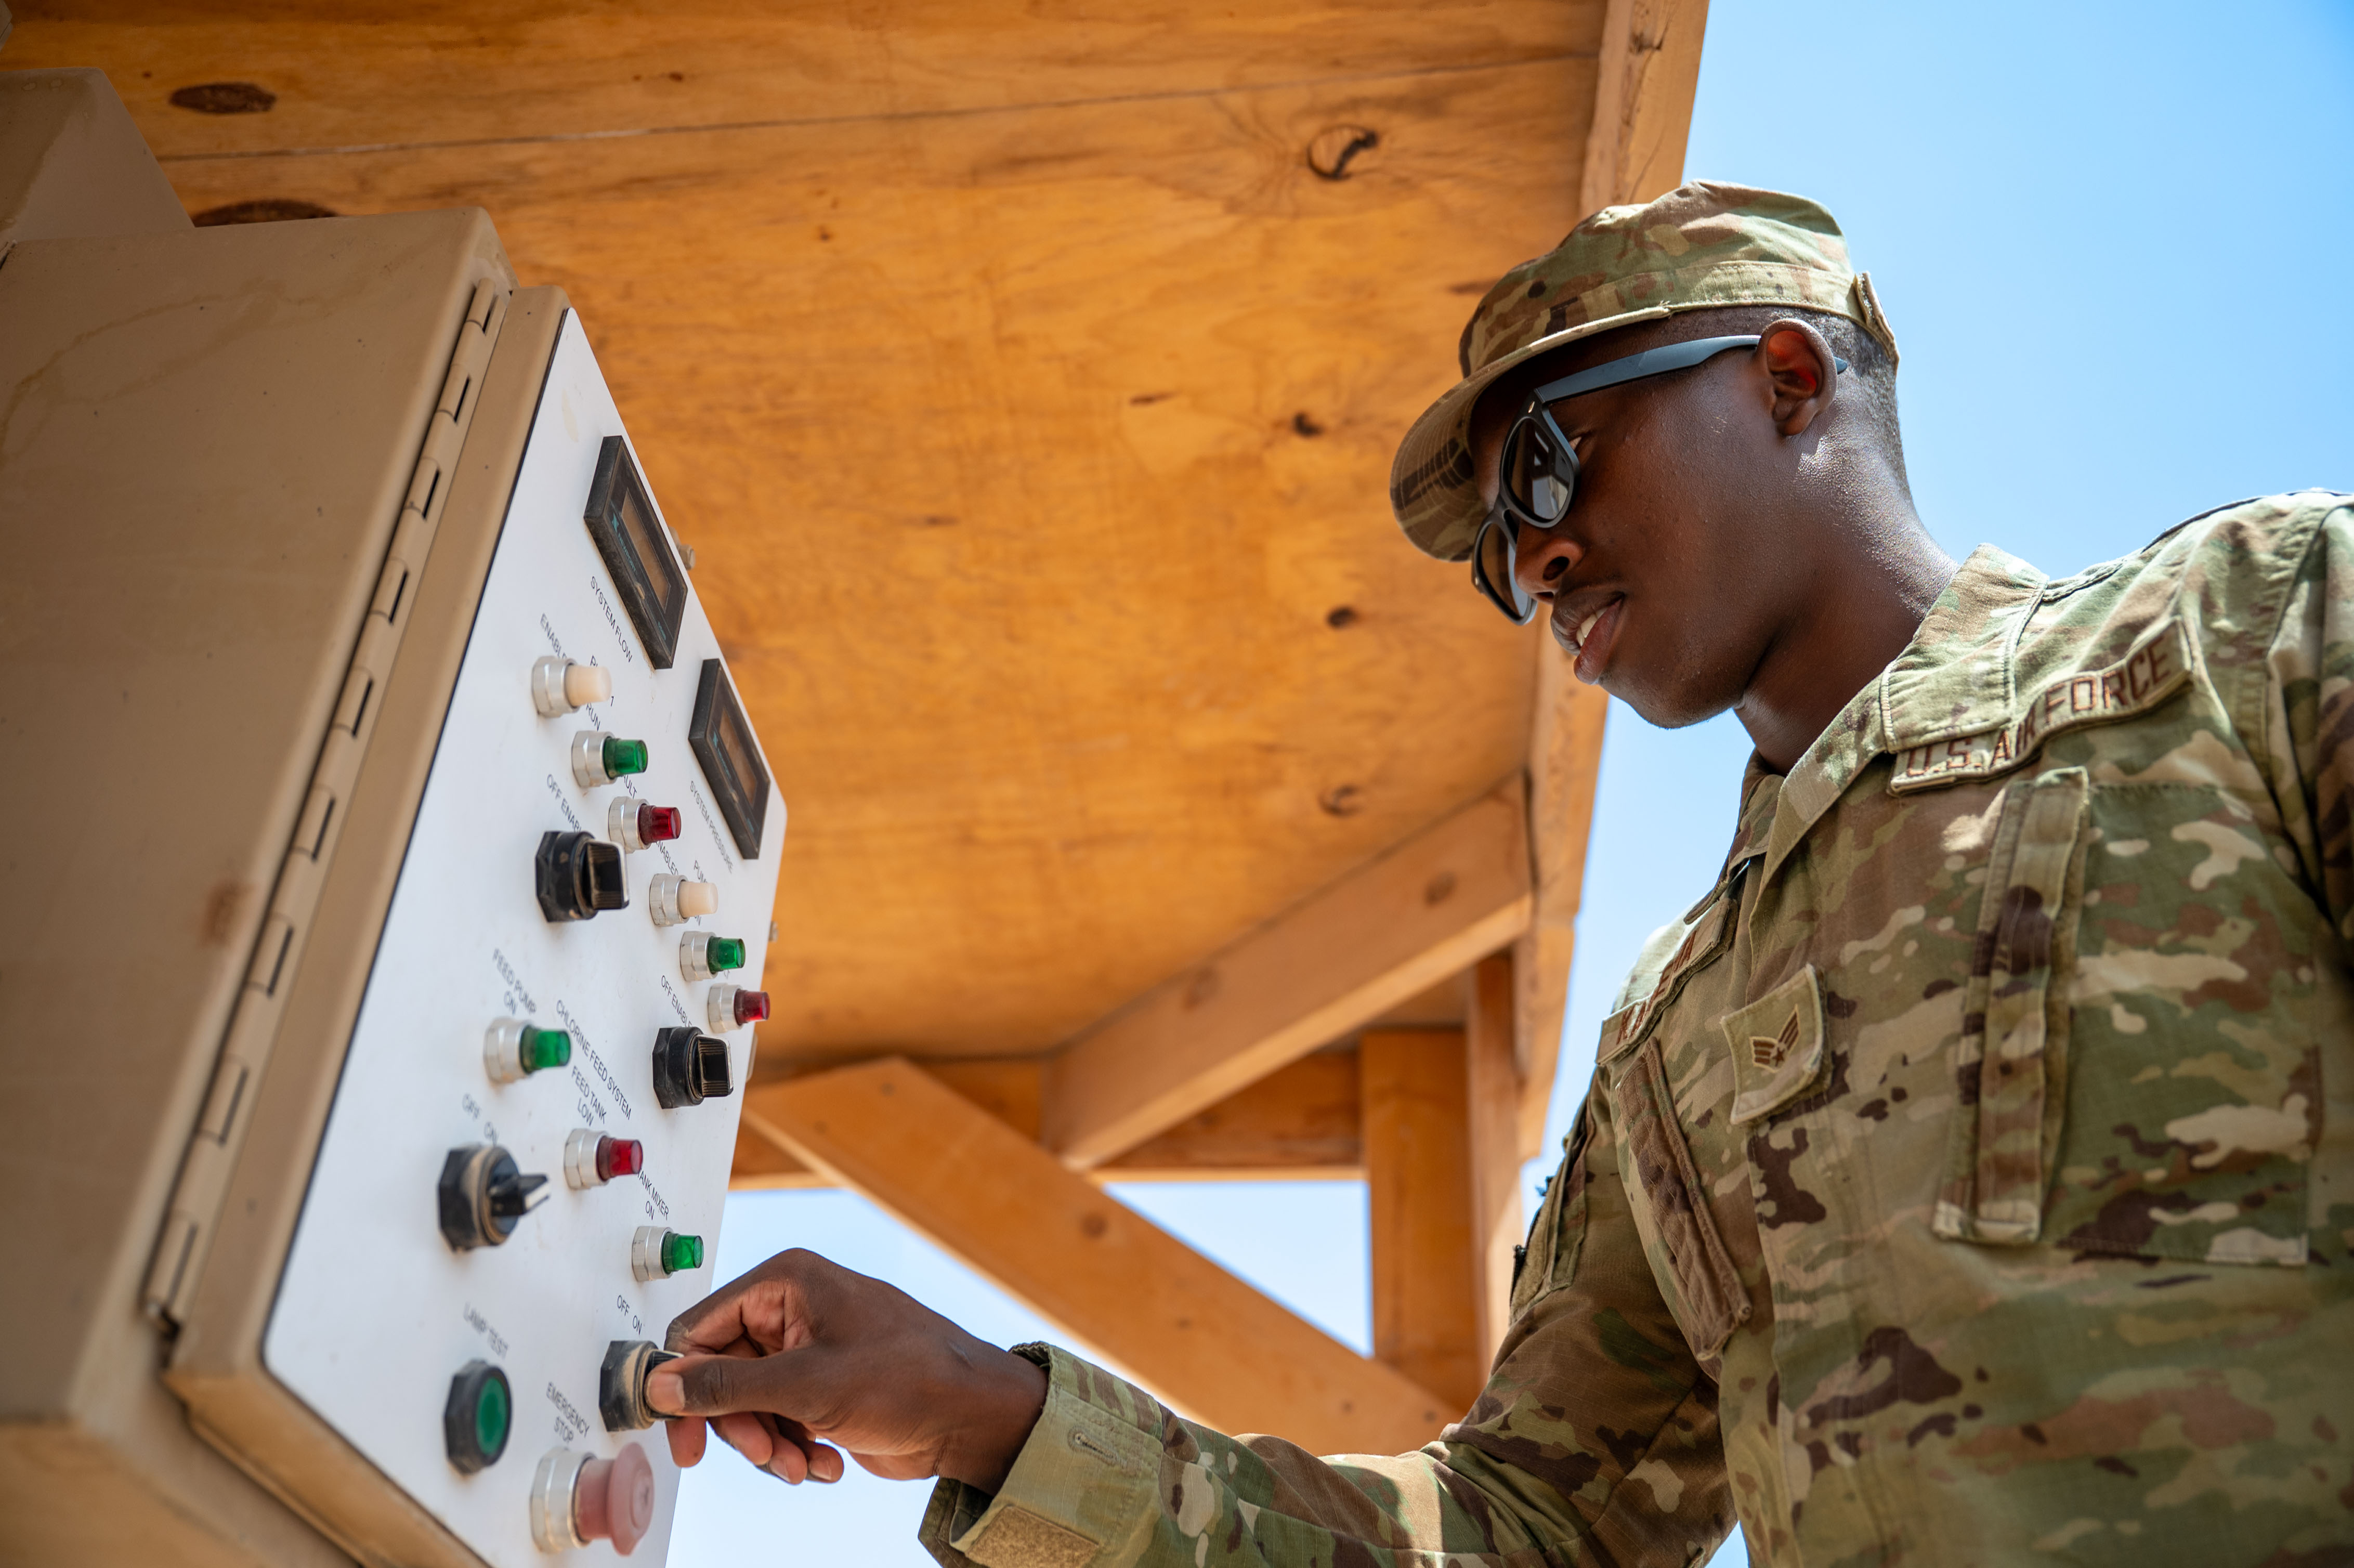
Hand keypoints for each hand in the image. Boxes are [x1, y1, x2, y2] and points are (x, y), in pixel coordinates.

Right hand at [646, 1248, 1048, 1490]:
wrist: (972, 1418)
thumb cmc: (912, 1377)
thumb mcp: (806, 1385)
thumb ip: (725, 1387)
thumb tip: (661, 1384)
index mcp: (785, 1283)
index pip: (698, 1329)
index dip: (682, 1384)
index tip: (681, 1436)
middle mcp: (792, 1310)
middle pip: (721, 1376)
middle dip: (741, 1426)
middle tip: (765, 1452)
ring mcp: (808, 1352)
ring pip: (749, 1407)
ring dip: (770, 1446)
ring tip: (802, 1464)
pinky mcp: (822, 1389)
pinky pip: (780, 1423)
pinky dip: (795, 1450)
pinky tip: (826, 1463)